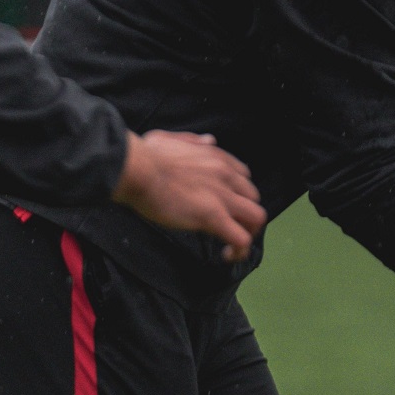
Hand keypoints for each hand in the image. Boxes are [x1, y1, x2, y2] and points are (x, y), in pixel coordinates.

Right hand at [113, 130, 266, 260]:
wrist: (138, 169)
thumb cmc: (146, 156)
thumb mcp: (172, 138)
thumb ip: (193, 141)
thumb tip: (209, 140)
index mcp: (216, 157)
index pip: (243, 176)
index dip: (237, 193)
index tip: (224, 205)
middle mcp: (225, 175)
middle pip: (253, 198)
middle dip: (244, 214)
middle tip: (228, 228)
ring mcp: (222, 196)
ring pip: (256, 217)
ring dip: (249, 233)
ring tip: (233, 245)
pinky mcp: (214, 216)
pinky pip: (241, 239)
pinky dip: (239, 250)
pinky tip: (225, 255)